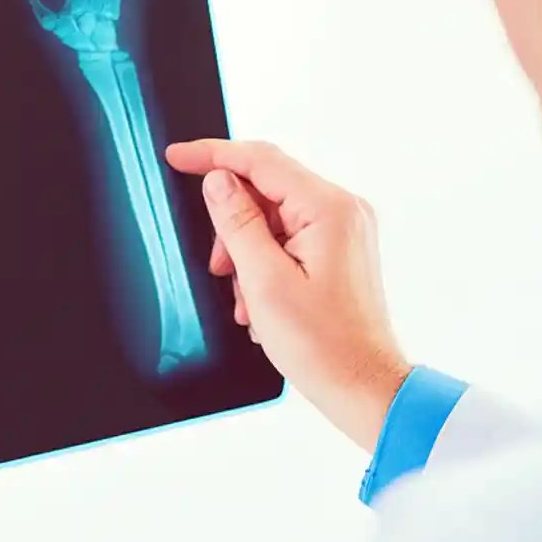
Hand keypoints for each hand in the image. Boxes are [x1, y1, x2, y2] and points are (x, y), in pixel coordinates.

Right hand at [166, 140, 410, 450]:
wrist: (363, 385)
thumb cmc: (324, 346)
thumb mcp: (265, 282)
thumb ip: (237, 224)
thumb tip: (218, 180)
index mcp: (328, 209)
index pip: (261, 160)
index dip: (213, 156)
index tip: (178, 156)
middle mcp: (343, 210)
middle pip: (267, 188)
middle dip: (232, 224)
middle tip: (219, 265)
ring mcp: (345, 229)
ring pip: (274, 216)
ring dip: (247, 250)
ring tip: (246, 297)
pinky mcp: (340, 249)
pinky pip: (290, 236)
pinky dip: (266, 261)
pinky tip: (260, 299)